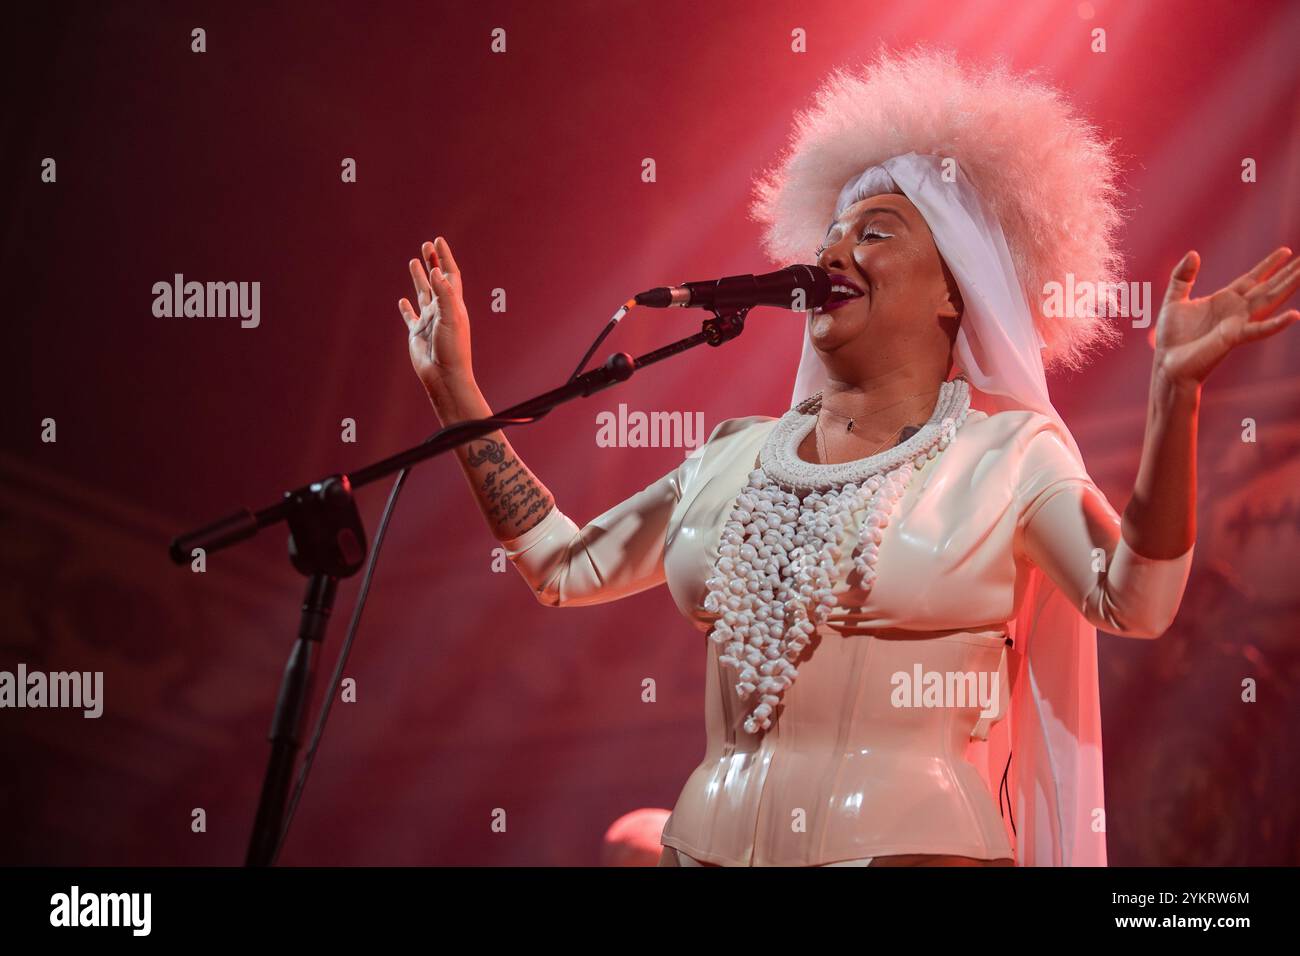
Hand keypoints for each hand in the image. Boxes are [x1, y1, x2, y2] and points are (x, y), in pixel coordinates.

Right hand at [398, 236, 473, 398]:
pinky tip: (402, 301)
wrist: (444, 375)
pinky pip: (410, 316)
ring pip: (422, 294)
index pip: (449, 274)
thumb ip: (444, 294)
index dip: (444, 257)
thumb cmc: (452, 348)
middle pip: (436, 280)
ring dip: (419, 278)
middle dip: (432, 262)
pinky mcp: (417, 333)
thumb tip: (436, 272)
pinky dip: (406, 308)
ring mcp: (429, 321)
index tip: (437, 240)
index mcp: (453, 304)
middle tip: (425, 245)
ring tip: (413, 261)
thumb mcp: (451, 317)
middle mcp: (441, 309)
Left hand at [1153, 246, 1299, 385]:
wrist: (1167, 362)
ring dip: (1289, 287)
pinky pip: (1259, 330)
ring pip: (1270, 301)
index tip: (1286, 251)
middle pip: (1268, 287)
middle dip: (1288, 273)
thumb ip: (1182, 276)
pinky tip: (1294, 316)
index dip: (1268, 265)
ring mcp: (1238, 323)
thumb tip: (1193, 253)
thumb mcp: (1174, 299)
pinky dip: (1277, 324)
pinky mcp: (1234, 337)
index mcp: (1224, 300)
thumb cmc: (1171, 336)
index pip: (1252, 278)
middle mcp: (1237, 310)